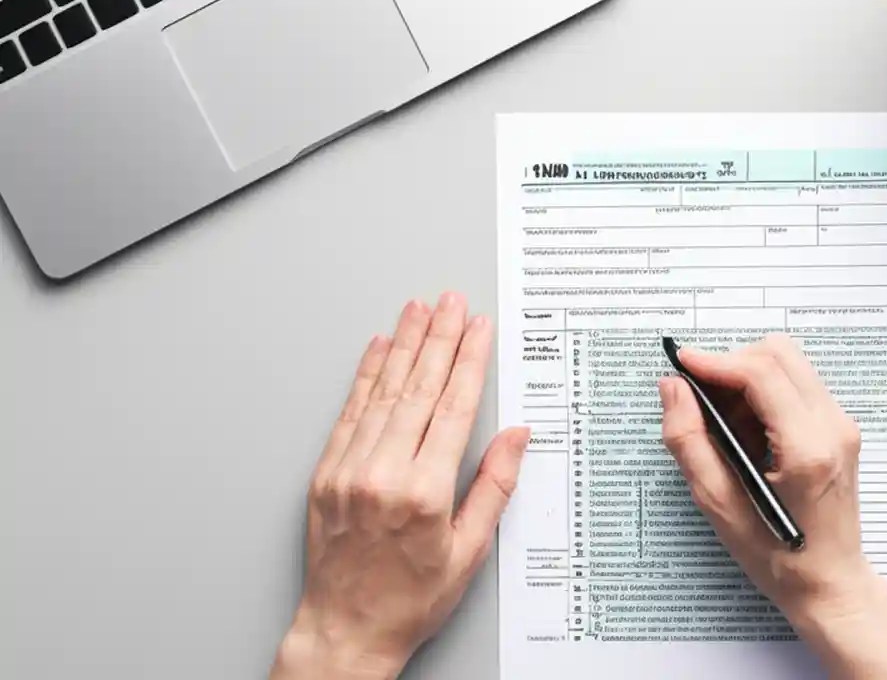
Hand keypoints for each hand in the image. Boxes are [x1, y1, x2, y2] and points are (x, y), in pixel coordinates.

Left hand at [271, 293, 528, 679]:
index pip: (453, 409)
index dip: (469, 362)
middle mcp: (382, 475)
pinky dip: (365, 377)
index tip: (480, 330)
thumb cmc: (410, 600)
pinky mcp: (325, 474)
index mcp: (424, 493)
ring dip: (404, 346)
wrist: (345, 629)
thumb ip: (494, 487)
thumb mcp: (469, 552)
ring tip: (418, 310)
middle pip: (418, 389)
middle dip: (439, 339)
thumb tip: (516, 436)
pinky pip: (349, 413)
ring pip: (382, 393)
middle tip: (452, 302)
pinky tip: (378, 350)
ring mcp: (348, 471)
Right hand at [658, 334, 886, 679]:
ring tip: (725, 426)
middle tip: (700, 397)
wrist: (830, 582)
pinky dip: (764, 395)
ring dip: (747, 380)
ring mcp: (841, 425)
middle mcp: (833, 427)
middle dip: (731, 364)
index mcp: (807, 449)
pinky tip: (747, 434)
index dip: (715, 361)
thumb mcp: (718, 504)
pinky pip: (797, 386)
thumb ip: (689, 441)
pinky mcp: (839, 429)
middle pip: (779, 354)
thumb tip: (673, 389)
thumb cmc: (778, 556)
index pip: (761, 373)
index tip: (682, 364)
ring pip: (789, 365)